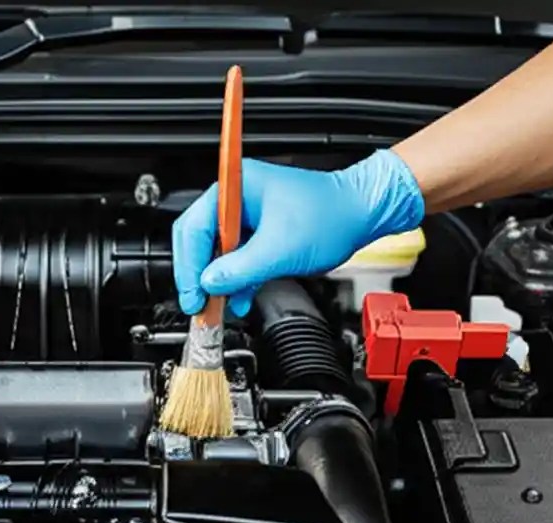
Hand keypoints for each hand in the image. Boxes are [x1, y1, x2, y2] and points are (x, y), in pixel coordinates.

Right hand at [171, 149, 425, 316]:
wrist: (363, 214)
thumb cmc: (331, 215)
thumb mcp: (280, 249)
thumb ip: (240, 269)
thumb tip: (209, 284)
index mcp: (235, 187)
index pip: (193, 227)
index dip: (189, 266)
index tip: (193, 294)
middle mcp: (235, 198)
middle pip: (199, 240)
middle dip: (199, 275)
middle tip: (199, 304)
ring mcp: (245, 215)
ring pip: (215, 252)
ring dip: (217, 281)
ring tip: (218, 306)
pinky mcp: (257, 231)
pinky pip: (234, 258)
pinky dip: (233, 279)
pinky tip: (237, 297)